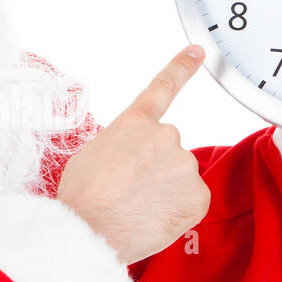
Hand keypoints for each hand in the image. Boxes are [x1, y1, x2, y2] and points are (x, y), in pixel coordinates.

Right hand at [57, 45, 211, 265]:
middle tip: (128, 191)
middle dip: (153, 168)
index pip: (163, 88)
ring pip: (179, 177)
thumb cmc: (82, 198)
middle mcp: (166, 135)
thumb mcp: (91, 154)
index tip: (198, 52)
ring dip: (164, 191)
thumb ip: (120, 144)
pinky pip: (191, 201)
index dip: (182, 67)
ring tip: (136, 208)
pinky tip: (153, 218)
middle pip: (167, 150)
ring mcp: (185, 164)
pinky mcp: (198, 195)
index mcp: (135, 122)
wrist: (90, 230)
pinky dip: (176, 211)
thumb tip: (131, 157)